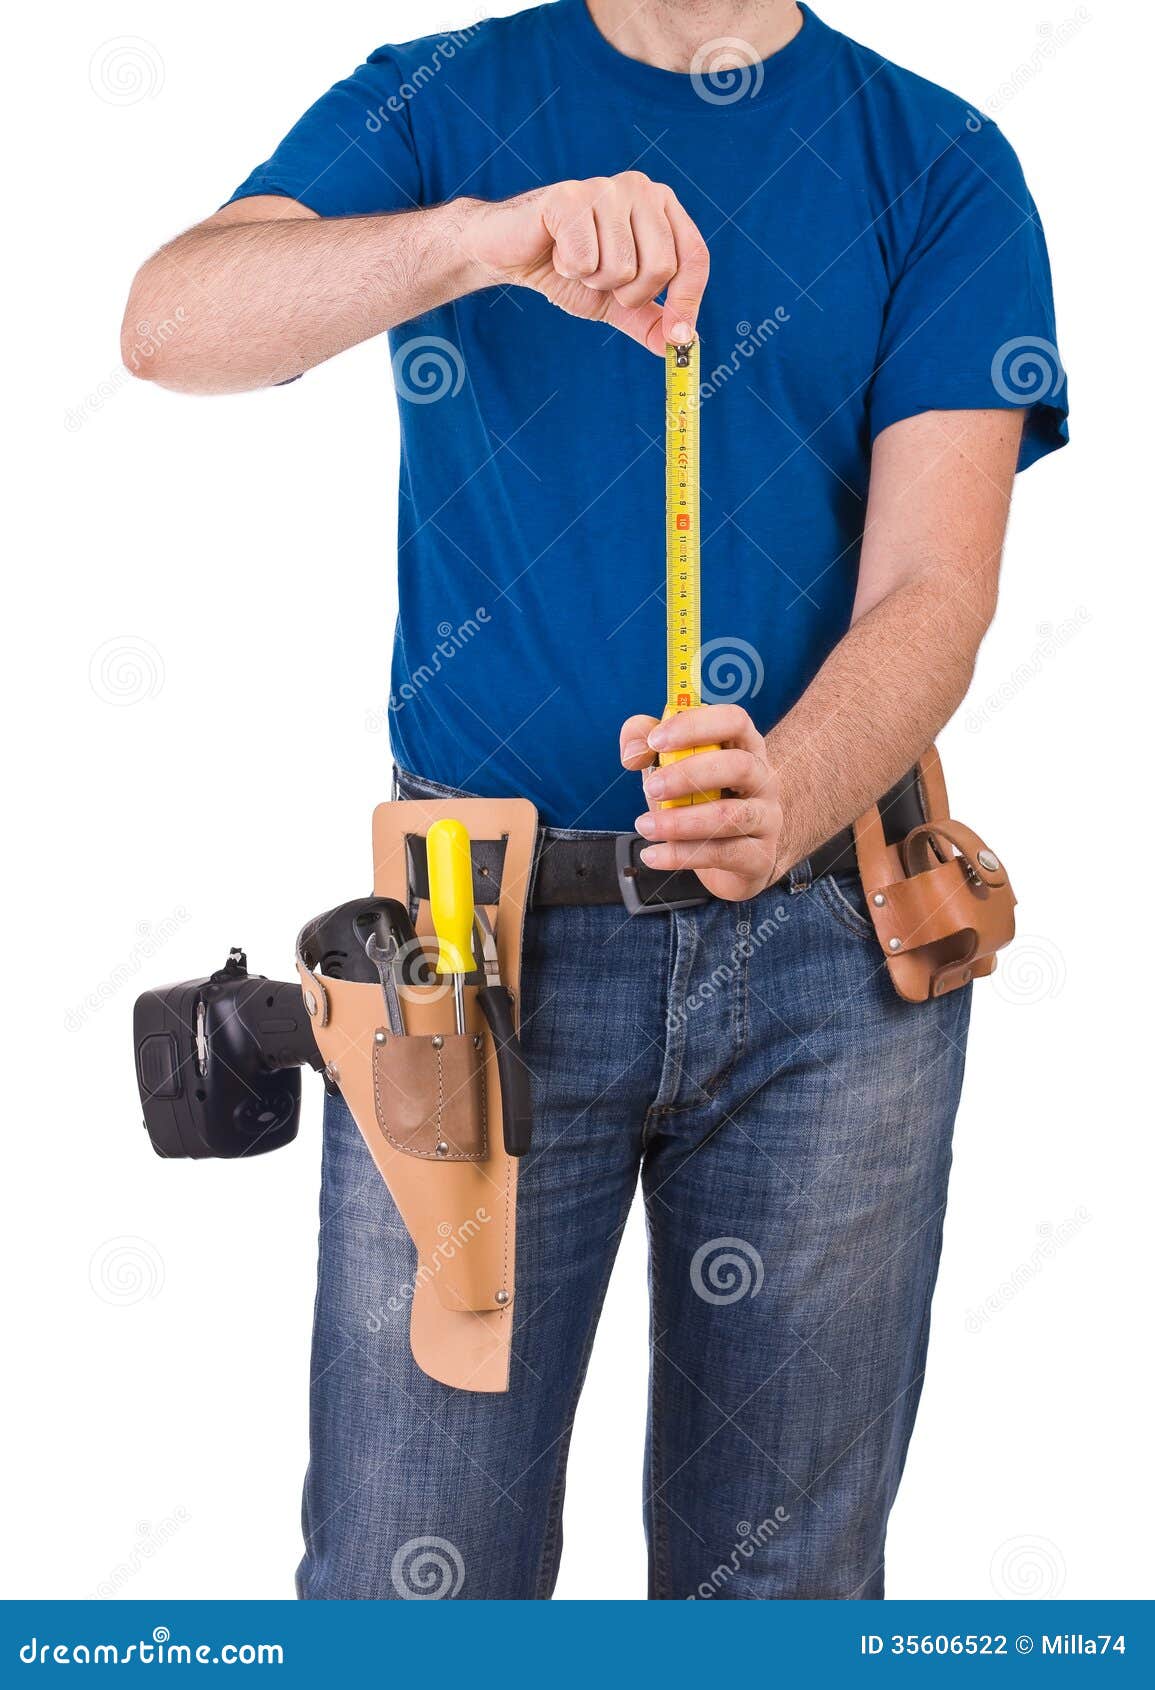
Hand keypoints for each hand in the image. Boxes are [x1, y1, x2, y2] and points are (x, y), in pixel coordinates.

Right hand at [459, 173, 708, 353]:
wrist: (512, 253)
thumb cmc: (568, 269)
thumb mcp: (616, 301)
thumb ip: (649, 320)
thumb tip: (681, 346)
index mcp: (661, 206)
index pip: (695, 256)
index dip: (687, 302)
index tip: (676, 338)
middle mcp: (640, 188)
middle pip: (663, 267)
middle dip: (629, 293)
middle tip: (602, 282)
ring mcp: (605, 189)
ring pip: (623, 268)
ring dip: (594, 281)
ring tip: (576, 262)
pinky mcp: (570, 197)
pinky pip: (587, 260)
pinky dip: (569, 269)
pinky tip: (557, 251)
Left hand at [619, 706, 782, 901]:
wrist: (733, 858)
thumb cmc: (698, 800)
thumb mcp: (669, 766)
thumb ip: (645, 743)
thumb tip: (633, 752)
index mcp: (743, 745)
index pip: (734, 720)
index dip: (696, 725)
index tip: (656, 740)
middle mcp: (762, 778)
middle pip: (738, 765)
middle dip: (688, 775)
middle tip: (651, 788)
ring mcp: (767, 818)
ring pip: (731, 816)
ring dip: (681, 821)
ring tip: (645, 826)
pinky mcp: (760, 856)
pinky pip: (722, 854)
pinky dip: (681, 855)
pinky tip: (653, 855)